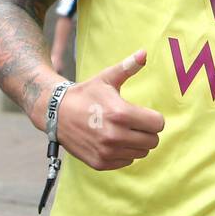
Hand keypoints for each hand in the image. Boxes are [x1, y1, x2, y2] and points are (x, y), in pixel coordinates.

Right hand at [55, 49, 165, 170]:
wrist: (56, 113)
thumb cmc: (86, 94)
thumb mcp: (106, 78)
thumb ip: (128, 67)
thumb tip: (144, 53)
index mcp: (120, 113)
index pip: (158, 124)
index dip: (154, 118)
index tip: (144, 114)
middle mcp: (115, 135)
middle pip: (153, 141)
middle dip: (147, 131)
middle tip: (134, 123)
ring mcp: (107, 151)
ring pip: (142, 152)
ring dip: (137, 143)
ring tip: (123, 131)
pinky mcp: (100, 163)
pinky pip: (127, 161)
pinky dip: (124, 153)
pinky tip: (113, 141)